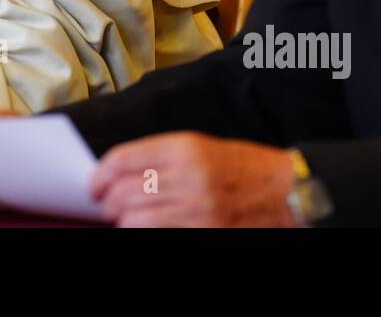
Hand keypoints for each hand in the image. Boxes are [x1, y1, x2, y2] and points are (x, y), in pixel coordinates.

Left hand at [90, 132, 299, 226]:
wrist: (286, 190)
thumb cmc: (244, 166)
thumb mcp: (201, 146)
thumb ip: (161, 157)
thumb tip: (121, 172)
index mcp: (184, 147)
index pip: (123, 159)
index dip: (100, 174)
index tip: (94, 183)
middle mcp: (188, 176)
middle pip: (124, 191)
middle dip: (107, 203)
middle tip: (104, 205)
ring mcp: (197, 207)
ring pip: (135, 218)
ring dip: (121, 221)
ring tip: (121, 219)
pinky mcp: (205, 231)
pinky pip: (157, 234)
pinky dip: (142, 232)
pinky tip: (141, 228)